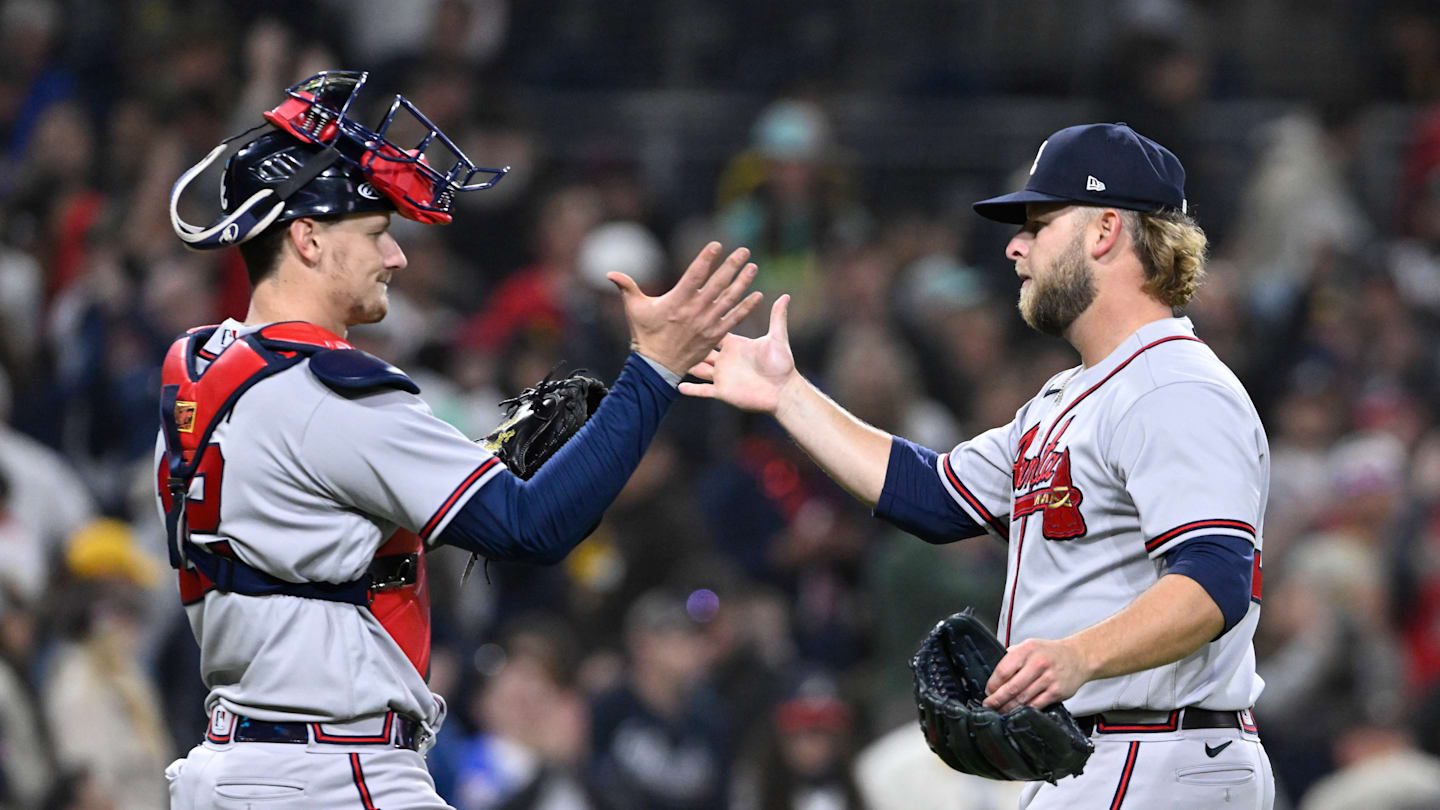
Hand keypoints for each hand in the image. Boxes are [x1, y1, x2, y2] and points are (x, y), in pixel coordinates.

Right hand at [607, 242, 761, 376]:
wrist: (657, 367)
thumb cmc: (644, 335)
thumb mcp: (634, 309)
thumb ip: (627, 287)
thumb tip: (609, 273)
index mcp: (676, 301)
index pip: (695, 275)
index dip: (706, 259)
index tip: (716, 245)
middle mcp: (694, 310)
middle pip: (717, 284)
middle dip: (732, 266)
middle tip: (744, 251)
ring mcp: (706, 324)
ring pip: (729, 299)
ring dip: (743, 282)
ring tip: (753, 267)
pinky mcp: (714, 336)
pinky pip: (733, 319)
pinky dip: (746, 308)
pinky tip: (757, 296)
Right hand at [679, 294, 796, 414]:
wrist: (784, 391)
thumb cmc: (782, 364)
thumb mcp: (777, 338)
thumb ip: (777, 317)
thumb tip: (785, 295)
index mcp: (735, 344)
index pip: (714, 329)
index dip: (702, 321)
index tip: (688, 309)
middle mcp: (725, 359)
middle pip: (701, 347)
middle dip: (688, 341)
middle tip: (671, 331)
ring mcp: (722, 376)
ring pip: (697, 368)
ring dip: (685, 363)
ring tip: (667, 357)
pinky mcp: (722, 392)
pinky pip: (702, 391)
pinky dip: (690, 389)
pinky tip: (676, 386)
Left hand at [983, 637, 1092, 712]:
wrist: (1078, 657)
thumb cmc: (1050, 653)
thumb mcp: (1029, 646)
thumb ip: (1012, 657)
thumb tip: (994, 676)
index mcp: (1027, 650)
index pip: (1003, 670)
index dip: (992, 684)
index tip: (987, 692)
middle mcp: (1037, 663)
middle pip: (1011, 687)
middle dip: (997, 699)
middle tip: (988, 706)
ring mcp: (1048, 678)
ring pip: (1023, 698)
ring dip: (1008, 707)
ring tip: (1000, 711)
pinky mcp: (1057, 692)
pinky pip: (1036, 705)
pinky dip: (1024, 710)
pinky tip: (1017, 712)